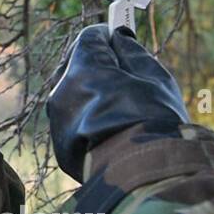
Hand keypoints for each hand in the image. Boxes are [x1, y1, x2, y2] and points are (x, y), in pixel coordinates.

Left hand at [47, 24, 188, 180]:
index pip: (90, 38)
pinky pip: (73, 119)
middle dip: (98, 64)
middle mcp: (63, 90)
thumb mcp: (155, 79)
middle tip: (123, 71)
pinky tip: (112, 126)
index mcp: (85, 68)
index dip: (107, 36)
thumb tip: (120, 37)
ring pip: (74, 94)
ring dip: (92, 92)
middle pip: (77, 65)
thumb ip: (133, 53)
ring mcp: (58, 119)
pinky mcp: (60, 143)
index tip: (120, 39)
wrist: (145, 177)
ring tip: (122, 103)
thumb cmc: (156, 122)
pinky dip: (89, 117)